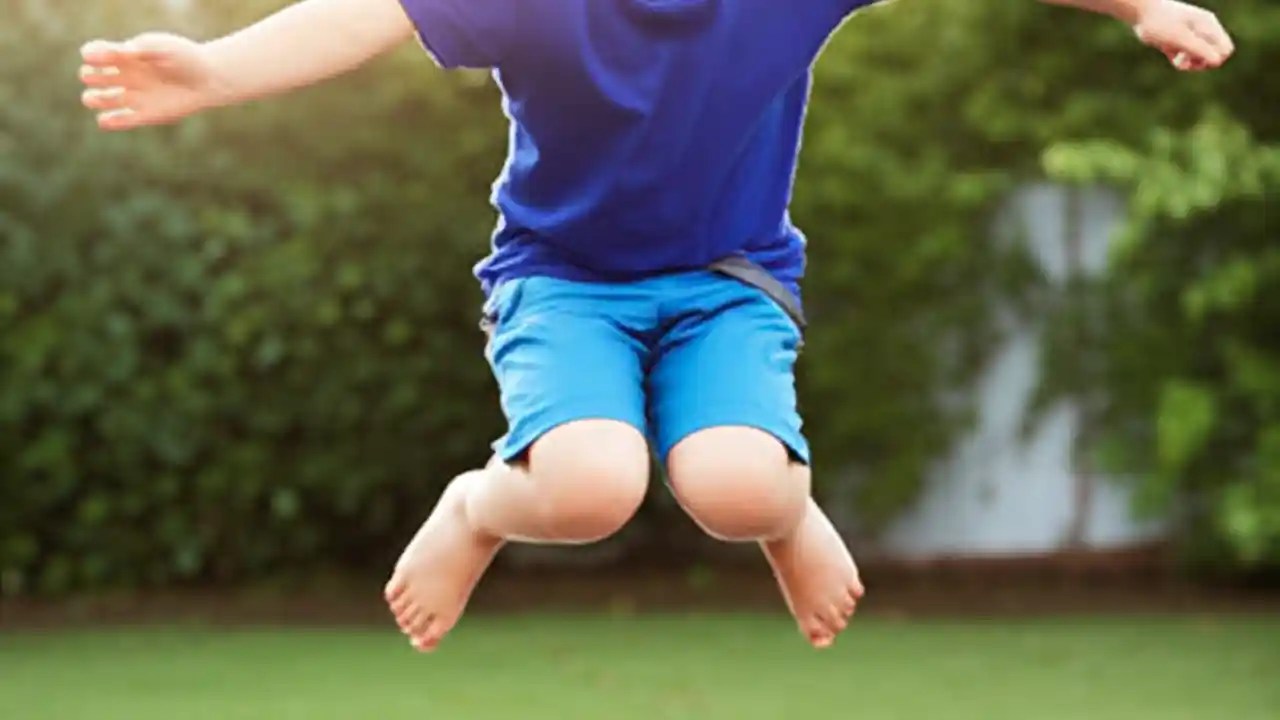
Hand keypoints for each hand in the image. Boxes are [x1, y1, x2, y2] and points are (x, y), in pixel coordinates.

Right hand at [79, 33, 229, 130]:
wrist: (207, 80)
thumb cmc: (186, 59)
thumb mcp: (165, 48)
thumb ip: (144, 48)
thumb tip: (123, 51)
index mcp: (124, 55)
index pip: (92, 53)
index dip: (91, 54)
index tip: (104, 56)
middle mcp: (124, 75)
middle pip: (89, 76)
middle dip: (90, 76)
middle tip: (109, 77)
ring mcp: (132, 96)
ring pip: (96, 99)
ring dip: (93, 99)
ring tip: (110, 97)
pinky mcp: (144, 115)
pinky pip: (117, 121)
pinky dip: (108, 121)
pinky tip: (108, 118)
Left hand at [1132, 0, 1233, 70]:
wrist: (1140, 11)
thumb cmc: (1161, 23)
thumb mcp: (1180, 38)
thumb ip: (1198, 49)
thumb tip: (1217, 61)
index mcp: (1209, 26)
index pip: (1225, 50)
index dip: (1214, 60)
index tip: (1196, 61)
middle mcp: (1203, 30)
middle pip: (1215, 54)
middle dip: (1202, 63)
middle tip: (1186, 62)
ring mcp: (1191, 35)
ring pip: (1200, 56)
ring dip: (1191, 63)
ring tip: (1178, 60)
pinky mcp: (1178, 40)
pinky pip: (1187, 56)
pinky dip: (1181, 61)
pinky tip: (1172, 57)